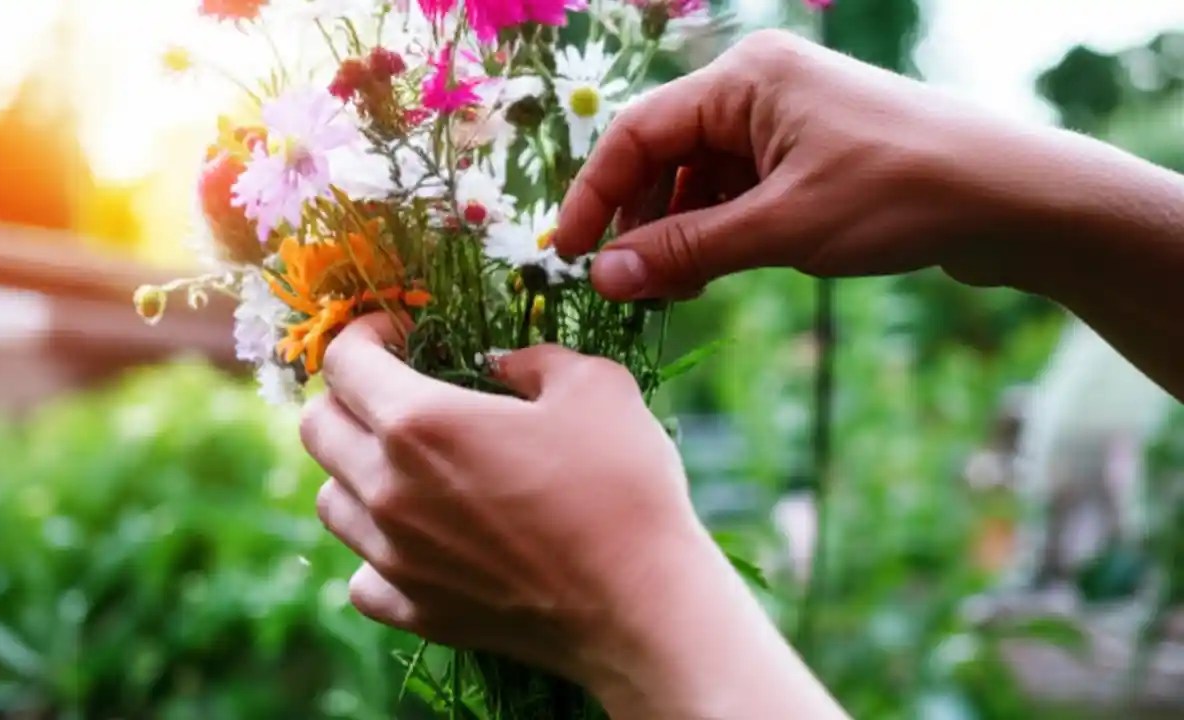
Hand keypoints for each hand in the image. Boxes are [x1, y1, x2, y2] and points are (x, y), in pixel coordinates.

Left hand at [301, 315, 846, 718]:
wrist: (642, 605)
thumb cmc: (622, 487)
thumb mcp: (594, 387)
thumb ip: (533, 359)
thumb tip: (500, 363)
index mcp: (420, 422)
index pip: (344, 360)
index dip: (365, 332)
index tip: (400, 332)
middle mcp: (387, 489)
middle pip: (316, 428)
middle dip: (347, 396)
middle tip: (396, 390)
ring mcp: (394, 558)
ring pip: (329, 501)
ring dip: (354, 472)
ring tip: (406, 466)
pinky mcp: (415, 611)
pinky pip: (361, 576)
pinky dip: (377, 552)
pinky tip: (419, 540)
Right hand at [555, 29, 1158, 298]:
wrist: (1013, 199)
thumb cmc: (900, 195)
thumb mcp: (782, 228)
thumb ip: (687, 251)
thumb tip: (606, 278)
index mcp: (746, 78)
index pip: (638, 132)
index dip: (595, 196)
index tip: (569, 256)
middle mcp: (759, 87)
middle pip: (665, 153)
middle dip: (640, 219)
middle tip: (624, 284)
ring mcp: (786, 120)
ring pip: (700, 177)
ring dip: (679, 231)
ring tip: (670, 288)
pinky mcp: (810, 154)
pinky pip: (739, 190)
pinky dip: (718, 230)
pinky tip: (710, 272)